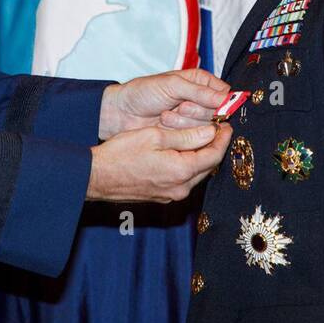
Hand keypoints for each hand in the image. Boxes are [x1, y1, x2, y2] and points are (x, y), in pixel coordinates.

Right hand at [87, 123, 232, 202]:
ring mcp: (171, 195)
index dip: (223, 139)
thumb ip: (186, 136)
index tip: (226, 125)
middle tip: (215, 129)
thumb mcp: (156, 136)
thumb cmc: (121, 155)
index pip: (214, 155)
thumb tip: (210, 132)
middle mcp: (180, 188)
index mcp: (181, 171)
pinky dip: (187, 165)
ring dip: (200, 156)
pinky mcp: (162, 197)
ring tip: (198, 137)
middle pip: (208, 166)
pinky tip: (180, 152)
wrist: (97, 177)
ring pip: (196, 174)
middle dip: (214, 147)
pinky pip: (183, 180)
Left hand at [98, 68, 229, 138]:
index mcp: (200, 82)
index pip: (226, 94)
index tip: (208, 105)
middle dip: (197, 112)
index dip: (220, 102)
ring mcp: (193, 119)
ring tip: (165, 114)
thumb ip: (199, 92)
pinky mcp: (186, 135)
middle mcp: (201, 100)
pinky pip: (195, 138)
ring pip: (207, 127)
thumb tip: (226, 98)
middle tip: (180, 107)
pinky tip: (164, 124)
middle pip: (219, 113)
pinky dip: (179, 132)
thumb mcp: (171, 85)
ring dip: (185, 122)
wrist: (122, 113)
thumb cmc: (142, 92)